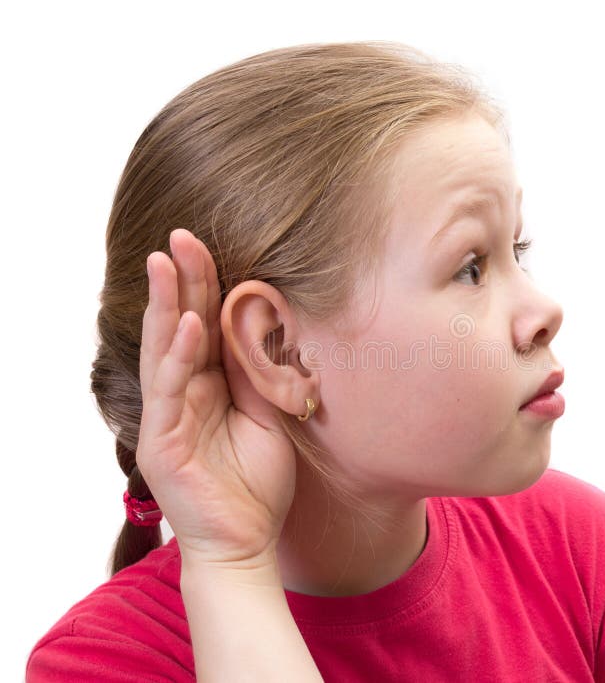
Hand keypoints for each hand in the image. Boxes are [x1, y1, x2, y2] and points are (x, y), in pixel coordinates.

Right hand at [136, 228, 297, 570]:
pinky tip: (189, 324)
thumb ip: (259, 375)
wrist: (248, 541)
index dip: (207, 287)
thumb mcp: (267, 416)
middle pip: (181, 328)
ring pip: (166, 351)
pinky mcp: (162, 444)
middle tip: (181, 236)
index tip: (208, 245)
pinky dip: (179, 357)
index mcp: (208, 387)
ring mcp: (168, 417)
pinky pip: (171, 392)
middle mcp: (183, 395)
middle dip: (182, 282)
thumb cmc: (257, 482)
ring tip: (169, 262)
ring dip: (169, 306)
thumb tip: (262, 326)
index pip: (205, 327)